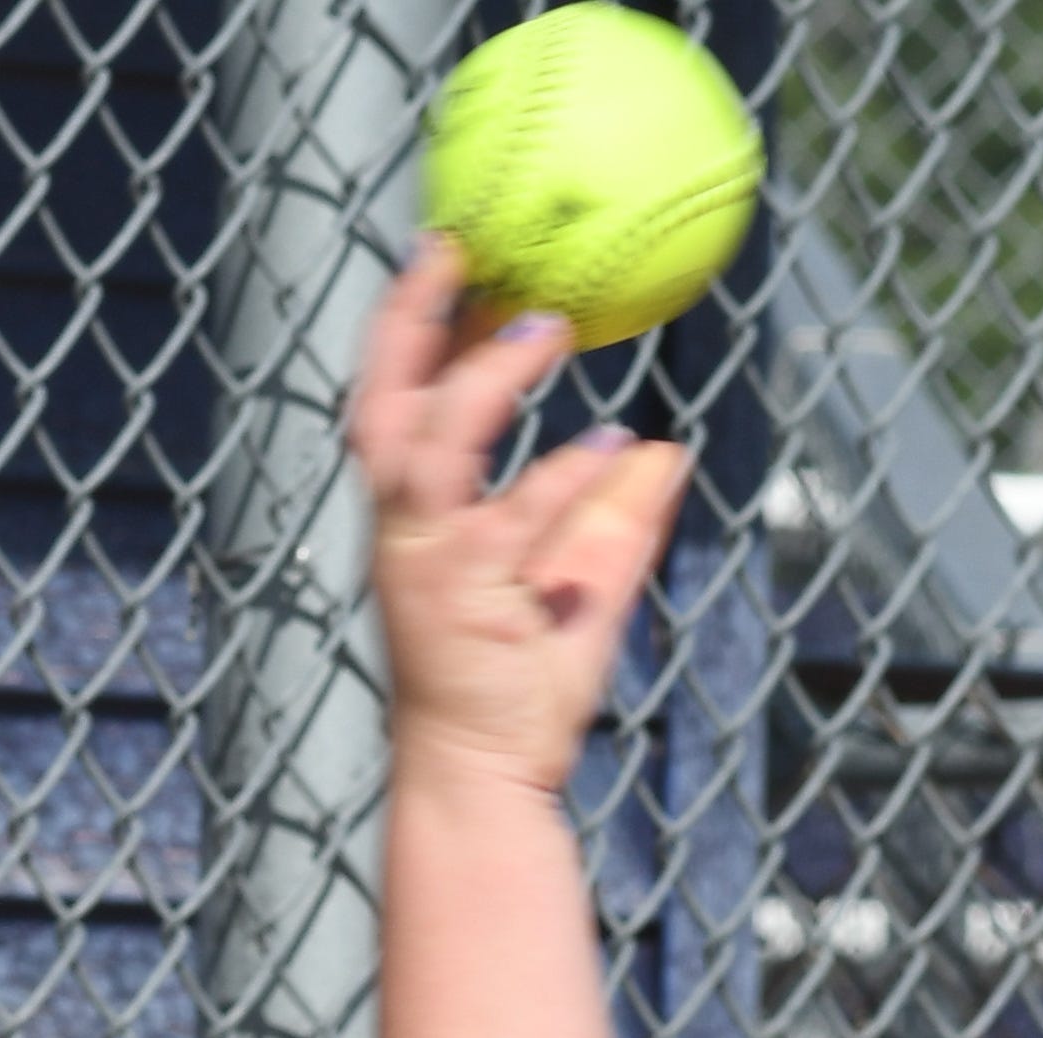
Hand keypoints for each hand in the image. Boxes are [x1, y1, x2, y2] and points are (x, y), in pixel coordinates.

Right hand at [350, 241, 691, 793]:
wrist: (478, 789)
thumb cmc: (515, 704)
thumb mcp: (579, 596)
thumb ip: (615, 523)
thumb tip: (661, 451)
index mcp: (414, 529)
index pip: (398, 409)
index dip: (416, 331)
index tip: (454, 259)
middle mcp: (407, 540)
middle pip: (380, 407)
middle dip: (407, 323)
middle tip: (454, 244)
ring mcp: (429, 570)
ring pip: (433, 449)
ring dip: (487, 382)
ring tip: (548, 328)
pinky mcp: (462, 604)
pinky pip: (510, 521)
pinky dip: (561, 480)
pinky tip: (612, 447)